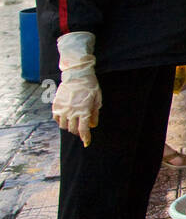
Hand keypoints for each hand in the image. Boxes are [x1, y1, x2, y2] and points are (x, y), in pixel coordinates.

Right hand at [52, 31, 100, 146]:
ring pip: (63, 125)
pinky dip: (60, 120)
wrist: (77, 75)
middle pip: (73, 130)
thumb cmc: (90, 87)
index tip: (87, 143)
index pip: (83, 130)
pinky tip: (65, 117)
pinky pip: (56, 118)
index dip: (85, 138)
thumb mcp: (97, 100)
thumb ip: (94, 114)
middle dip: (78, 131)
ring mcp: (62, 108)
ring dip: (69, 126)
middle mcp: (72, 112)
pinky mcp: (56, 104)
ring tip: (73, 122)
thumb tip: (92, 125)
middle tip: (81, 128)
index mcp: (84, 111)